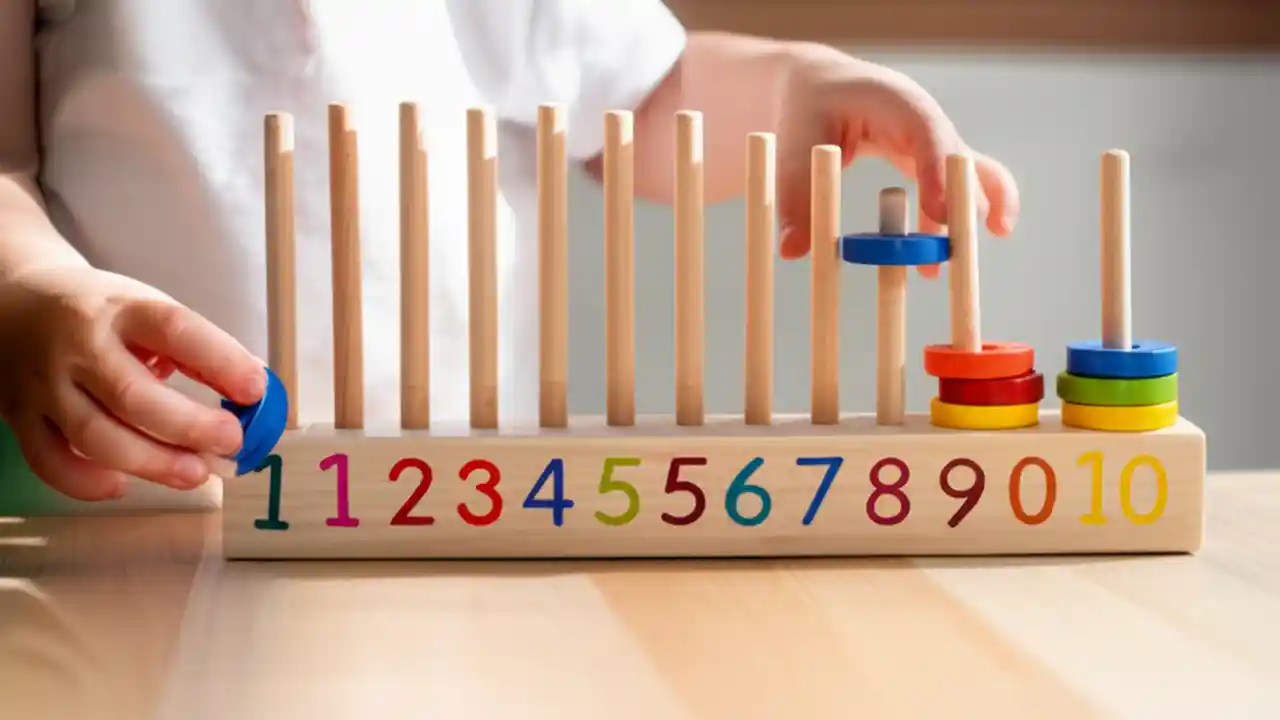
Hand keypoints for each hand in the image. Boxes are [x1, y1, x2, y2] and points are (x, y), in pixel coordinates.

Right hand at [0, 266, 263, 499]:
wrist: (14, 304)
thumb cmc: (102, 315)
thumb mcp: (149, 309)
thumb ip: (197, 348)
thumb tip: (253, 389)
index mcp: (122, 308)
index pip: (175, 329)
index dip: (221, 361)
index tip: (256, 389)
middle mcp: (79, 346)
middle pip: (133, 396)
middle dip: (190, 427)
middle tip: (231, 442)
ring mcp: (45, 384)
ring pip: (94, 436)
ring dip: (152, 463)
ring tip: (196, 473)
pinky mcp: (20, 416)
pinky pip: (49, 460)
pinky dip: (85, 482)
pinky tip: (122, 485)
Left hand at [776, 44, 1019, 274]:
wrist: (818, 84)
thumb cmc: (807, 103)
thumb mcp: (794, 144)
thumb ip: (795, 194)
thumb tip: (790, 251)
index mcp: (894, 102)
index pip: (927, 132)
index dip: (937, 172)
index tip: (939, 214)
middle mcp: (924, 120)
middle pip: (959, 159)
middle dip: (964, 202)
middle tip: (960, 246)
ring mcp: (931, 141)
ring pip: (967, 175)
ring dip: (967, 215)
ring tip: (954, 264)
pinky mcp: (927, 161)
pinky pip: (952, 189)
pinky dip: (952, 221)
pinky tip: (934, 266)